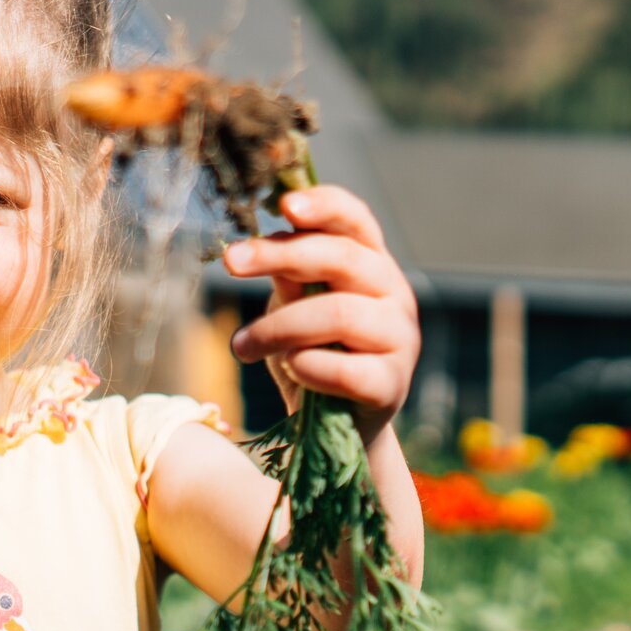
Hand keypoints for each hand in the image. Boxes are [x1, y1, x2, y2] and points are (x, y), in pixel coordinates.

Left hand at [221, 186, 419, 439]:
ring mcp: (400, 338)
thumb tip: (267, 252)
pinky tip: (290, 369)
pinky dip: (308, 367)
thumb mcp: (292, 309)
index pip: (356, 220)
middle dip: (279, 255)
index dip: (324, 205)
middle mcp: (394, 293)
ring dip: (278, 327)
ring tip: (242, 346)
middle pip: (342, 258)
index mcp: (371, 264)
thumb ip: (289, 280)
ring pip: (339, 314)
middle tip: (230, 262)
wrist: (339, 425)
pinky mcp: (392, 384)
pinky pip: (346, 370)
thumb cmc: (313, 355)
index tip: (283, 205)